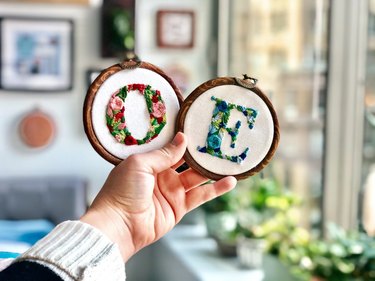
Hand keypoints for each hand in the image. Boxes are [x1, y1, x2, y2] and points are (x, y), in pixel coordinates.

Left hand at [81, 132, 236, 260]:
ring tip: (229, 160)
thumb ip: (164, 153)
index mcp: (150, 162)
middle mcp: (162, 175)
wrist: (119, 225)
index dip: (186, 140)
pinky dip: (216, 189)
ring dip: (212, 170)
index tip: (201, 129)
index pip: (172, 148)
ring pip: (197, 177)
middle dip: (202, 154)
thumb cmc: (121, 191)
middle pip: (187, 162)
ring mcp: (172, 191)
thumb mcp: (140, 164)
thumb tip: (182, 139)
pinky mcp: (180, 207)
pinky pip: (201, 196)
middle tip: (220, 143)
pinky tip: (229, 181)